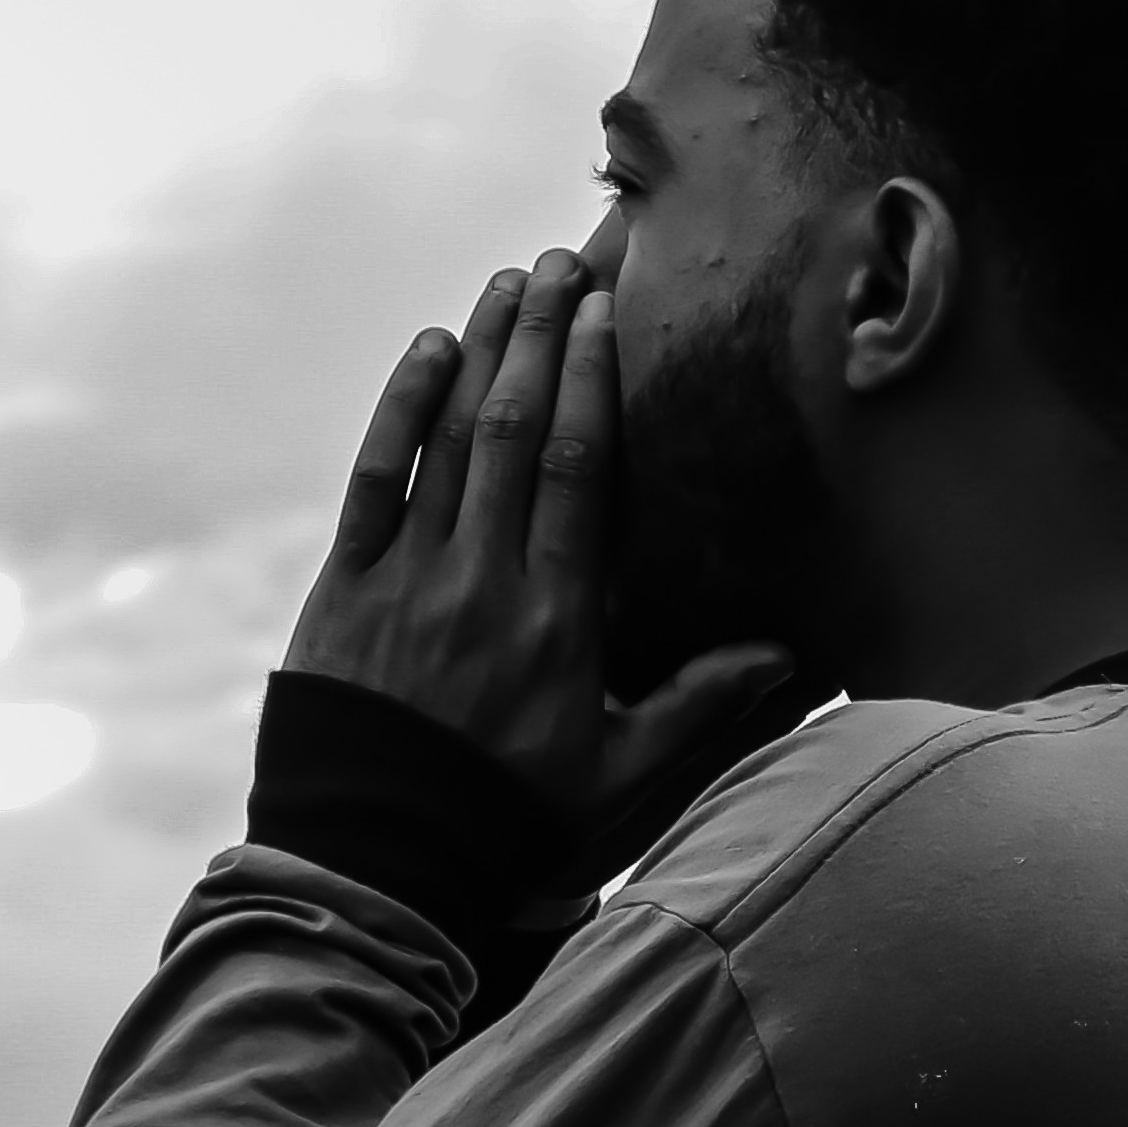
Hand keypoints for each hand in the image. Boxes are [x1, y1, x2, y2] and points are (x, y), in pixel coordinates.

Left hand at [284, 250, 806, 837]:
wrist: (374, 864)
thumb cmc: (504, 821)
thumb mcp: (613, 774)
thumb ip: (694, 705)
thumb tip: (784, 656)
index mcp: (557, 619)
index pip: (583, 472)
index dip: (596, 380)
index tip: (610, 312)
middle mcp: (483, 582)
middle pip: (518, 431)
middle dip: (543, 336)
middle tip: (563, 261)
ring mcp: (407, 579)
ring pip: (448, 439)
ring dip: (480, 351)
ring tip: (508, 283)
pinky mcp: (343, 590)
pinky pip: (373, 480)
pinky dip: (399, 409)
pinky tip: (427, 350)